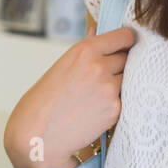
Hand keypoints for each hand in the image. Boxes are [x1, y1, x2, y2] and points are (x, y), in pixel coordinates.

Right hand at [4, 25, 134, 167]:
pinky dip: (115, 103)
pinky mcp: (115, 109)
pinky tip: (97, 109)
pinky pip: (124, 100)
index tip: (127, 45)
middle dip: (120, 65)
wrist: (39, 135)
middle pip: (128, 58)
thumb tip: (97, 32)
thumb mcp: (62, 66)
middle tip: (105, 76)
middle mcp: (100, 66)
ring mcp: (110, 88)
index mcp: (85, 50)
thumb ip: (85, 49)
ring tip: (97, 95)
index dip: (127, 41)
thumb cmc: (44, 100)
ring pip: (128, 80)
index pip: (124, 36)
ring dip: (119, 84)